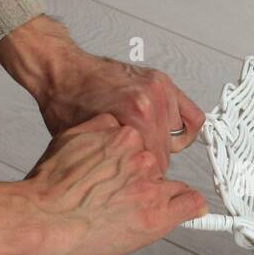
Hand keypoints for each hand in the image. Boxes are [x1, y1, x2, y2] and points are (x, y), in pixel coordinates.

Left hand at [0, 15, 205, 170]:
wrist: (61, 71)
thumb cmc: (66, 104)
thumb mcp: (86, 146)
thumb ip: (116, 164)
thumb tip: (131, 183)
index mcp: (133, 120)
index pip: (154, 166)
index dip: (141, 177)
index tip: (134, 178)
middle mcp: (149, 103)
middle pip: (165, 153)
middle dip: (150, 162)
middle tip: (132, 161)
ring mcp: (158, 91)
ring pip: (177, 137)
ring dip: (163, 144)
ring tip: (141, 141)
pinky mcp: (162, 83)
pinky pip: (191, 115)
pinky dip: (182, 127)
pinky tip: (165, 131)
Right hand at [0, 114, 207, 254]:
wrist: (39, 217)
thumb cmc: (48, 184)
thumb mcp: (72, 135)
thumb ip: (100, 127)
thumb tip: (114, 125)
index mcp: (125, 135)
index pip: (147, 144)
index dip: (134, 164)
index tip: (126, 174)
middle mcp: (142, 158)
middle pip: (158, 167)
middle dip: (145, 181)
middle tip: (121, 197)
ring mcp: (150, 186)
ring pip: (173, 188)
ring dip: (159, 198)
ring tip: (133, 212)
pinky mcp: (156, 215)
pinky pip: (190, 204)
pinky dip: (190, 209)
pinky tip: (192, 213)